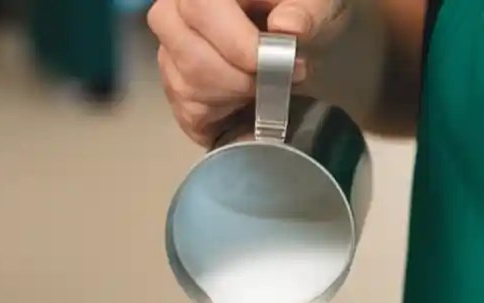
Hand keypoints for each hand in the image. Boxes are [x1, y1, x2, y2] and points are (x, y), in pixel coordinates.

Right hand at [147, 0, 349, 144]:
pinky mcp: (170, 80)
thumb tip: (287, 25)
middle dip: (241, 80)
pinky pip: (189, 109)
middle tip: (280, 78)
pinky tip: (245, 95)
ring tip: (266, 84)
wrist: (284, 30)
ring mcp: (167, 47)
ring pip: (190, 86)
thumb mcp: (316, 4)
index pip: (201, 7)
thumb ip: (308, 11)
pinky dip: (225, 111)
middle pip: (192, 56)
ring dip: (237, 95)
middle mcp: (173, 10)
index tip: (278, 64)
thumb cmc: (297, 11)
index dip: (236, 43)